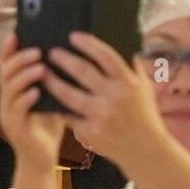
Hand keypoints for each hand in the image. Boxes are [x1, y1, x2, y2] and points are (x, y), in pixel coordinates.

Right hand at [0, 34, 65, 173]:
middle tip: (37, 51)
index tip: (16, 34)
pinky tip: (37, 92)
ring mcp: (8, 115)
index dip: (8, 50)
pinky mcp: (15, 129)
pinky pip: (17, 111)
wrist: (42, 160)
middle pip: (4, 74)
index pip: (6, 65)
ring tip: (40, 68)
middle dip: (19, 60)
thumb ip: (51, 80)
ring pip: (9, 90)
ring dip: (24, 77)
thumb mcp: (50, 98)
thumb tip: (64, 54)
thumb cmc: (48, 127)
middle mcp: (6, 101)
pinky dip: (26, 99)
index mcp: (13, 91)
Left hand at [40, 31, 172, 173]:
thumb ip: (134, 67)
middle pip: (82, 71)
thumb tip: (126, 41)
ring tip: (43, 74)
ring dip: (53, 82)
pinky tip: (49, 99)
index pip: (105, 56)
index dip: (88, 43)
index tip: (73, 36)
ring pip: (68, 94)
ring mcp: (101, 116)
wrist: (146, 152)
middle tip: (52, 52)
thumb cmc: (145, 116)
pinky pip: (69, 115)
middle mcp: (115, 98)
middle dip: (63, 59)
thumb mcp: (145, 89)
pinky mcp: (91, 133)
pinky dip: (59, 107)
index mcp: (129, 83)